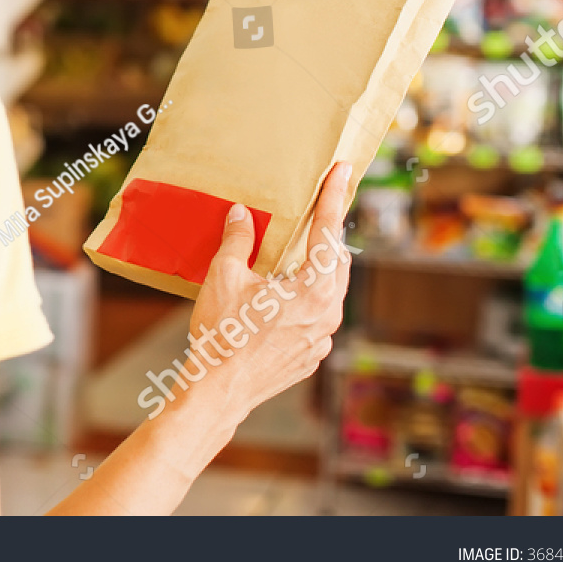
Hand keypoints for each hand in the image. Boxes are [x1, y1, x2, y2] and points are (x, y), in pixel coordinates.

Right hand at [187, 162, 353, 422]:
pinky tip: (285, 294)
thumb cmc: (222, 334)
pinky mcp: (312, 354)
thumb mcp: (224, 278)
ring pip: (330, 290)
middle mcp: (328, 314)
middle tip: (323, 207)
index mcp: (313, 290)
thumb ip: (238, 241)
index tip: (343, 170)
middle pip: (336, 261)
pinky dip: (308, 297)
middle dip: (329, 233)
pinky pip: (319, 315)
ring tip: (302, 250)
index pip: (328, 233)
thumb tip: (240, 214)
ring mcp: (323, 337)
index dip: (334, 197)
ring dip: (319, 267)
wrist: (219, 390)